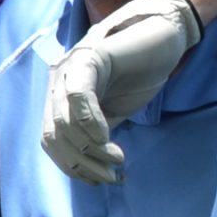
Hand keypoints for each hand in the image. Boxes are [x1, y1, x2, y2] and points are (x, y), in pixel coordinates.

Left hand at [41, 0, 202, 184]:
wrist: (166, 37)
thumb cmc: (140, 73)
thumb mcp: (113, 111)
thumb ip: (96, 133)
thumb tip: (91, 169)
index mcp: (60, 95)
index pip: (51, 139)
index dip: (71, 166)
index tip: (98, 180)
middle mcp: (59, 79)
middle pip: (55, 134)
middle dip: (82, 164)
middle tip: (111, 176)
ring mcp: (72, 65)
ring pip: (64, 120)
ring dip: (91, 149)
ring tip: (118, 159)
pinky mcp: (91, 55)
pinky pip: (79, 95)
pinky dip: (90, 123)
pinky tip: (107, 138)